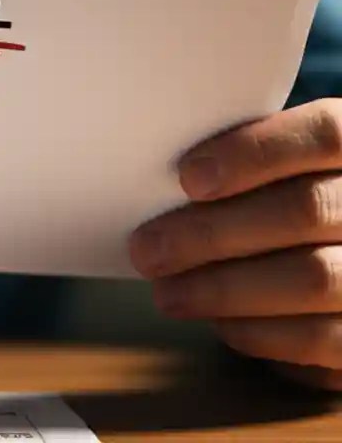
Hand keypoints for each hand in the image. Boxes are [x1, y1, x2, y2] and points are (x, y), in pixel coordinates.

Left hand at [130, 99, 341, 389]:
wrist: (338, 266)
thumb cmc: (287, 209)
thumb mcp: (283, 175)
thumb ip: (244, 171)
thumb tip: (158, 189)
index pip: (325, 133)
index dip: (255, 152)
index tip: (188, 177)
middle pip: (305, 209)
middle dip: (212, 232)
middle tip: (147, 248)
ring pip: (313, 276)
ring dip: (223, 287)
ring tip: (168, 292)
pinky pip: (318, 336)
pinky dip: (256, 329)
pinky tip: (216, 321)